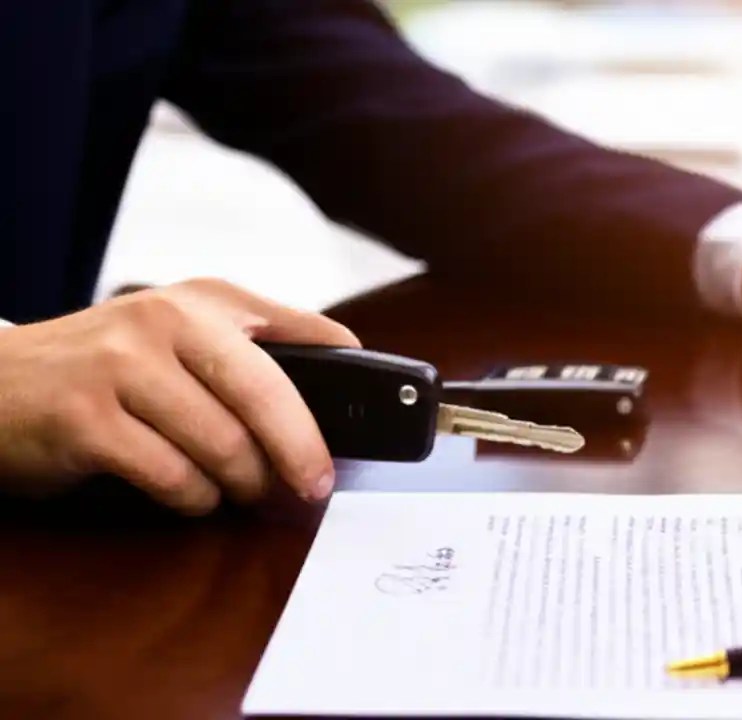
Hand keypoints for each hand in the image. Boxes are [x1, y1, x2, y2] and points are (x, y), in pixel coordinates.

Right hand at [0, 278, 359, 514]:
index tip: (388, 415)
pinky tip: (184, 494)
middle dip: (303, 454)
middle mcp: (168, 319)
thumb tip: (332, 415)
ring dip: (240, 485)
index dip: (356, 378)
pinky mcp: (87, 419)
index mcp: (207, 300)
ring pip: (224, 446)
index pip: (309, 333)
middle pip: (272, 396)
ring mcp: (123, 366)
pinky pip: (173, 478)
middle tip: (314, 488)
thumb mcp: (178, 341)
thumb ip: (250, 360)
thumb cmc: (101, 371)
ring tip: (237, 492)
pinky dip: (190, 500)